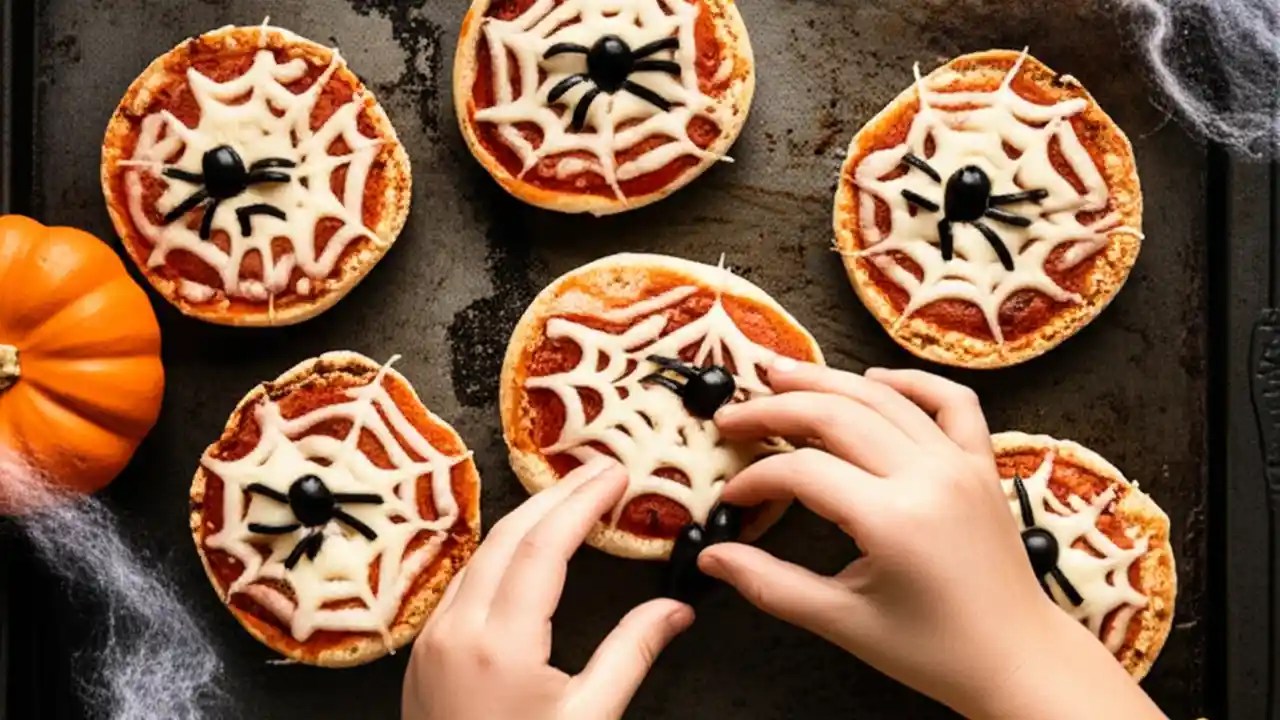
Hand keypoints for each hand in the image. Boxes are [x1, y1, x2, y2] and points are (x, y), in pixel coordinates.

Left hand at [402, 459, 693, 719]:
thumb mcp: (590, 719)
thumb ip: (631, 654)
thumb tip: (676, 610)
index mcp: (501, 641)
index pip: (546, 543)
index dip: (584, 501)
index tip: (615, 474)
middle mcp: (457, 628)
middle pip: (509, 534)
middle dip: (556, 494)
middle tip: (599, 473)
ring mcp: (433, 639)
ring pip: (481, 553)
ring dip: (526, 519)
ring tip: (570, 500)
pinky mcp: (425, 653)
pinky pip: (463, 581)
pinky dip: (501, 552)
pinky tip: (526, 552)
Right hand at [699, 361, 1163, 719]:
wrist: (1019, 661)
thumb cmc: (936, 651)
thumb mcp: (845, 622)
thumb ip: (772, 585)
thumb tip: (712, 558)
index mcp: (894, 519)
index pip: (804, 471)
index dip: (757, 477)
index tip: (732, 495)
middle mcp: (928, 477)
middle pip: (836, 415)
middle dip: (775, 409)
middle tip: (732, 414)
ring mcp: (960, 464)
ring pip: (884, 398)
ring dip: (827, 380)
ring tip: (779, 374)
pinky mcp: (982, 465)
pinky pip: (951, 403)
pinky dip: (910, 383)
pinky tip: (872, 380)